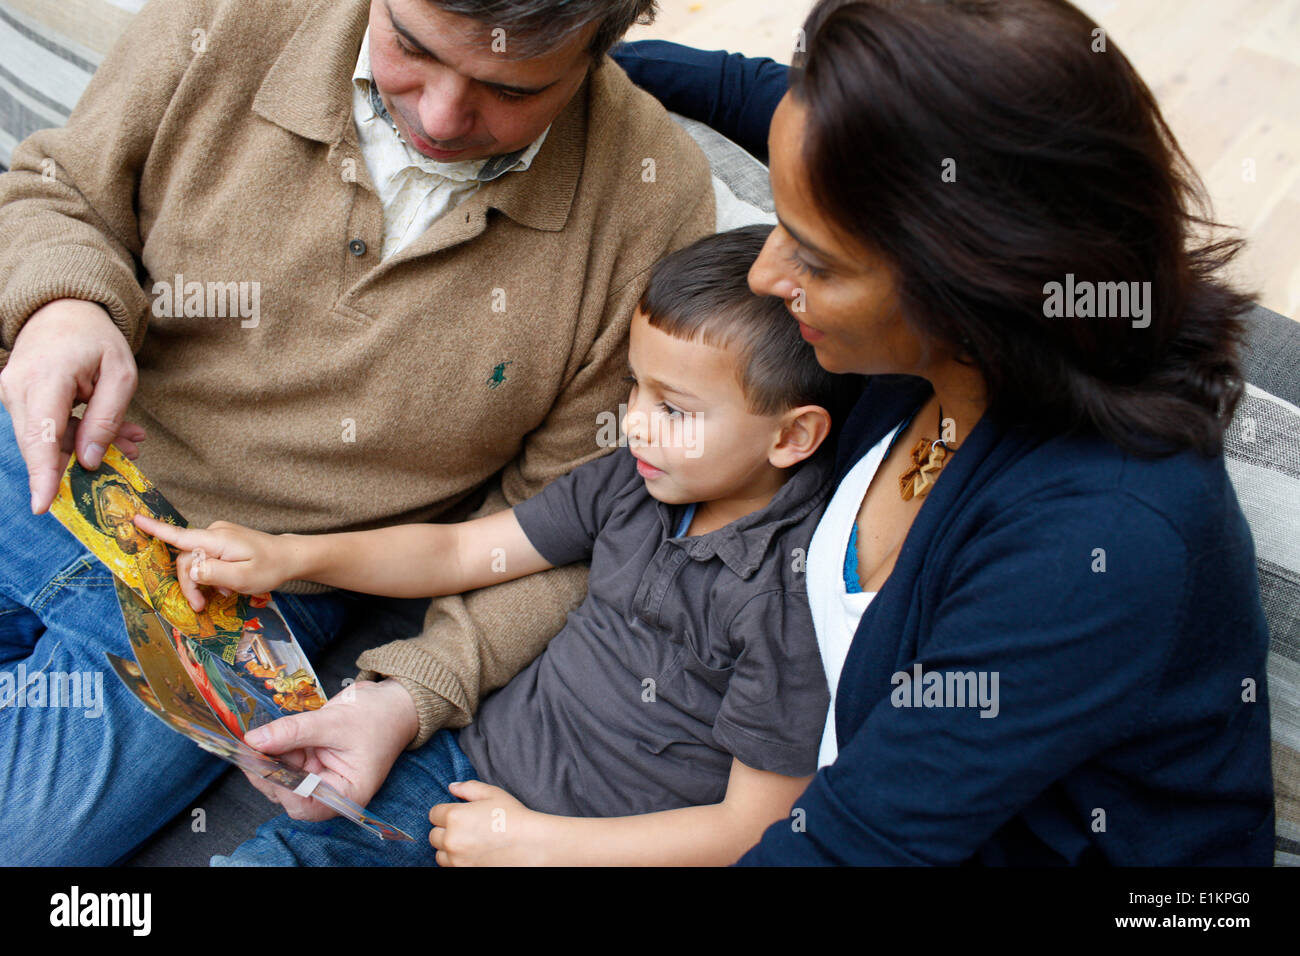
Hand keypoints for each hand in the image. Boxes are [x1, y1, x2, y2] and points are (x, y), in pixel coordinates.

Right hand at [0, 298, 146, 512]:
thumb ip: (106, 418)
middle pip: (41, 445)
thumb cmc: (95, 339)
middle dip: (80, 462)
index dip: (44, 474)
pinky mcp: (18, 400)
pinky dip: (77, 435)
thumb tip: (88, 461)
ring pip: (46, 440)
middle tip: (128, 456)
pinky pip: (46, 430)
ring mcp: (13, 394)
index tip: (44, 505)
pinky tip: (114, 434)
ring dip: (86, 447)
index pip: (42, 435)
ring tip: (130, 440)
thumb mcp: (120, 375)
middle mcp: (19, 387)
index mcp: (47, 376)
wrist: (62, 311)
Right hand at [130, 513, 302, 610]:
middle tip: (199, 607)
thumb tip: (190, 570)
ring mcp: (218, 536)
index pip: (181, 535)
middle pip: (186, 559)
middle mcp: (214, 533)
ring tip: (222, 594)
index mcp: (217, 540)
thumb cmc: (269, 568)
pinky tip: (225, 585)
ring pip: (195, 561)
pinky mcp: (222, 542)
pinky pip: (206, 559)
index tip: (134, 518)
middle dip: (189, 584)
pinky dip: (211, 574)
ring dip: (202, 581)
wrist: (289, 557)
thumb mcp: (242, 578)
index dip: (156, 529)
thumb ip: (214, 574)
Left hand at [238, 679, 419, 820]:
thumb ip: (295, 731)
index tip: (261, 764)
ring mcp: (319, 775)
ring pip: (281, 776)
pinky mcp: (311, 760)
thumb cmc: (377, 716)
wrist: (393, 702)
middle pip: (288, 793)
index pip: (305, 804)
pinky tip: (263, 734)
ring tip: (254, 737)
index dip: (281, 788)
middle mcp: (330, 791)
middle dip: (267, 771)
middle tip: (247, 747)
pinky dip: (272, 748)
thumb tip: (254, 740)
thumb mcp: (335, 722)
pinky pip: (285, 759)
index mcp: (347, 794)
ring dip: (266, 758)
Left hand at [428, 781, 550, 865]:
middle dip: (445, 830)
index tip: (458, 813)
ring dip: (448, 848)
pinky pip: (449, 866)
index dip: (445, 812)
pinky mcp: (465, 871)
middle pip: (434, 835)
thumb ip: (468, 788)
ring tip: (468, 842)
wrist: (531, 844)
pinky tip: (471, 852)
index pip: (434, 814)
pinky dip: (456, 860)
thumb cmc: (513, 816)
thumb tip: (452, 787)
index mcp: (455, 816)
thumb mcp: (492, 794)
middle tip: (465, 828)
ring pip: (439, 853)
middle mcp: (451, 839)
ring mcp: (457, 859)